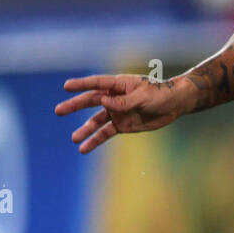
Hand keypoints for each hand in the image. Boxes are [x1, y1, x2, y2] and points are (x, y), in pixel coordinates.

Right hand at [55, 74, 194, 153]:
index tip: (66, 87)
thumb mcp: (144, 96)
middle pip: (90, 101)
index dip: (81, 85)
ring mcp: (117, 112)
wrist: (175, 105)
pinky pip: (105, 133)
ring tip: (74, 139)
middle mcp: (114, 97)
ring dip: (85, 129)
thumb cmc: (161, 94)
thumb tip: (103, 101)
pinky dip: (95, 140)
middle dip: (74, 106)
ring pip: (95, 121)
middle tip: (58, 111)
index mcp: (119, 85)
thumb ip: (123, 101)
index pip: (96, 84)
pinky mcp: (122, 125)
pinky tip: (84, 148)